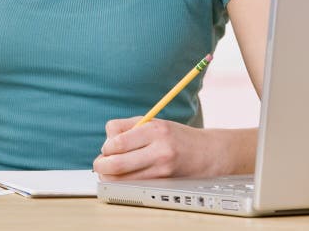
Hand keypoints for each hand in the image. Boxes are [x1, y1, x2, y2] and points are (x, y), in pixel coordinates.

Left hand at [93, 116, 217, 179]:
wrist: (209, 153)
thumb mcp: (154, 123)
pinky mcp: (165, 183)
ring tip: (109, 172)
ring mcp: (163, 169)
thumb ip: (128, 128)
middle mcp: (159, 150)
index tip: (106, 148)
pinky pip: (137, 186)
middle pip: (117, 162)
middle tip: (99, 164)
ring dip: (111, 177)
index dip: (106, 146)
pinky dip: (125, 183)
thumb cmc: (177, 136)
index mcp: (154, 130)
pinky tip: (124, 178)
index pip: (117, 140)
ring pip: (124, 179)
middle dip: (101, 165)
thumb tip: (106, 142)